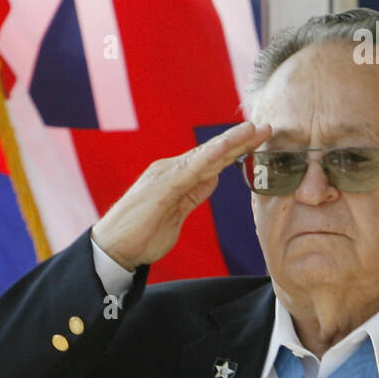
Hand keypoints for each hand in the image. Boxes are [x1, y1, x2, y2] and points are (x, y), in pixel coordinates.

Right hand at [91, 120, 270, 269]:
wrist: (112, 249)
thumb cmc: (141, 236)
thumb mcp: (177, 215)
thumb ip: (194, 195)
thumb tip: (214, 179)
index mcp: (176, 178)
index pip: (211, 161)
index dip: (235, 150)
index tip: (258, 141)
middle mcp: (171, 170)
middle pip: (212, 153)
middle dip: (239, 140)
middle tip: (266, 128)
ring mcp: (166, 176)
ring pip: (205, 156)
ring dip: (230, 142)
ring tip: (253, 131)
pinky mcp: (162, 187)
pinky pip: (191, 169)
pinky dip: (210, 156)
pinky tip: (227, 147)